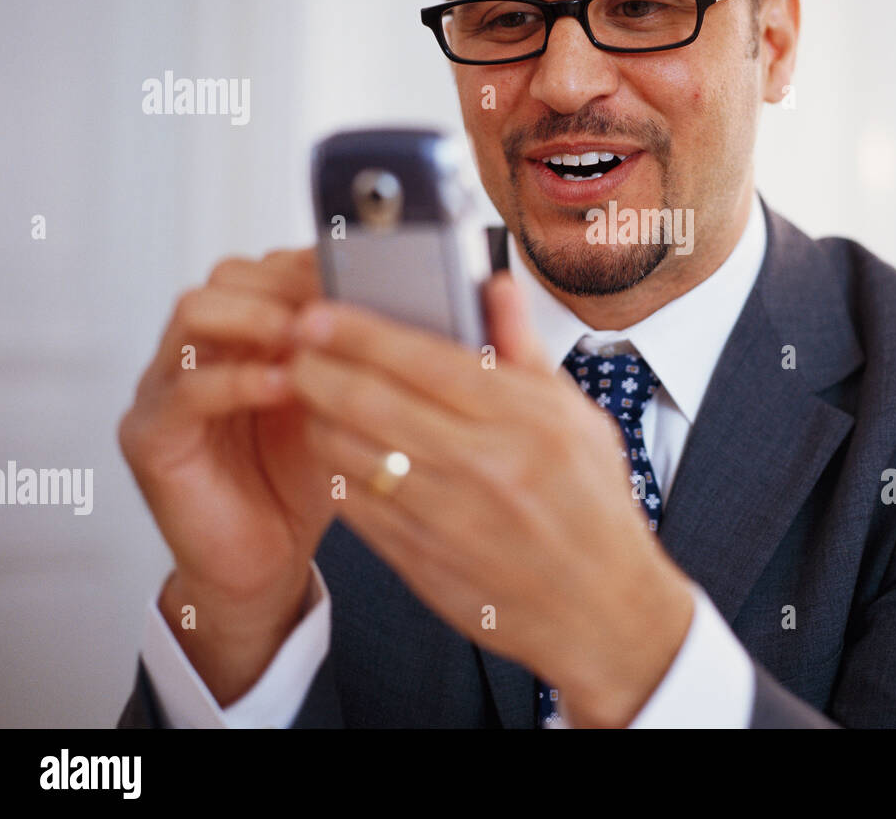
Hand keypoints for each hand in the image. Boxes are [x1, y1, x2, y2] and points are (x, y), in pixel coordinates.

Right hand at [117, 248, 337, 703]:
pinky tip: (284, 386)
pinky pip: (186, 388)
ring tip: (308, 337)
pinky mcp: (151, 435)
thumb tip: (412, 308)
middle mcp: (197, 350)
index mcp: (241, 336)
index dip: (310, 264)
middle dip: (288, 282)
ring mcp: (165, 387)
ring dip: (260, 316)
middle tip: (336, 304)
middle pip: (227, 276)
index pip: (265, 267)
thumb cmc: (302, 483)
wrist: (263, 567)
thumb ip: (351, 358)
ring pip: (196, 311)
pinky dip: (240, 379)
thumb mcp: (338, 405)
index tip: (360, 273)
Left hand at [282, 271, 694, 727]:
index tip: (321, 310)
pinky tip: (335, 446)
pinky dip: (336, 468)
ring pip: (351, 452)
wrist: (602, 610)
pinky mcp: (421, 559)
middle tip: (293, 344)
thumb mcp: (578, 419)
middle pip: (371, 401)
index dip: (359, 330)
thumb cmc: (593, 507)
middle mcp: (482, 465)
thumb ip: (525, 350)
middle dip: (317, 365)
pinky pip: (356, 505)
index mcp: (524, 420)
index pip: (423, 359)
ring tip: (310, 392)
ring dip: (317, 415)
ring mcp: (447, 516)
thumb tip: (495, 285)